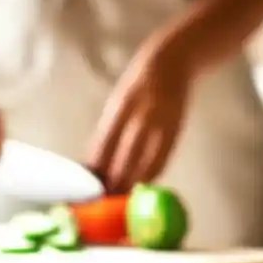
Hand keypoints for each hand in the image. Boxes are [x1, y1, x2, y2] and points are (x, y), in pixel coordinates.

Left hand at [87, 36, 193, 192]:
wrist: (173, 61)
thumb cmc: (140, 84)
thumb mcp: (120, 101)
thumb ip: (110, 129)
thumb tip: (96, 163)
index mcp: (119, 107)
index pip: (103, 146)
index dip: (94, 170)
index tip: (87, 189)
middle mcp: (139, 116)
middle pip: (123, 159)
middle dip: (112, 182)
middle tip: (105, 200)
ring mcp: (159, 123)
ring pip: (143, 162)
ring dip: (131, 182)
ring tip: (122, 197)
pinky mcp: (176, 129)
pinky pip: (161, 159)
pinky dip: (151, 174)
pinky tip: (144, 184)